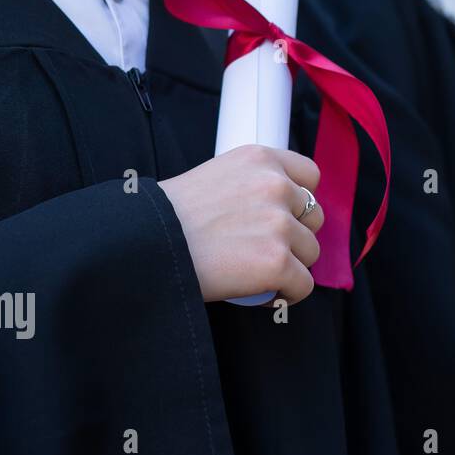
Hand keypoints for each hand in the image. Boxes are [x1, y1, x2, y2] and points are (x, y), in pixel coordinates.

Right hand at [160, 145, 323, 304]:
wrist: (141, 245)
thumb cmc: (168, 218)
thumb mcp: (217, 177)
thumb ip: (252, 184)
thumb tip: (280, 208)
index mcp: (261, 159)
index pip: (310, 177)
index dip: (299, 203)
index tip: (281, 219)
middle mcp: (276, 185)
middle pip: (313, 218)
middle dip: (294, 236)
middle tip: (260, 250)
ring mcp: (279, 224)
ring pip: (310, 253)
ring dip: (289, 266)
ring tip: (254, 273)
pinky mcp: (277, 261)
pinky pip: (303, 286)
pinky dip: (285, 295)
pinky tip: (261, 294)